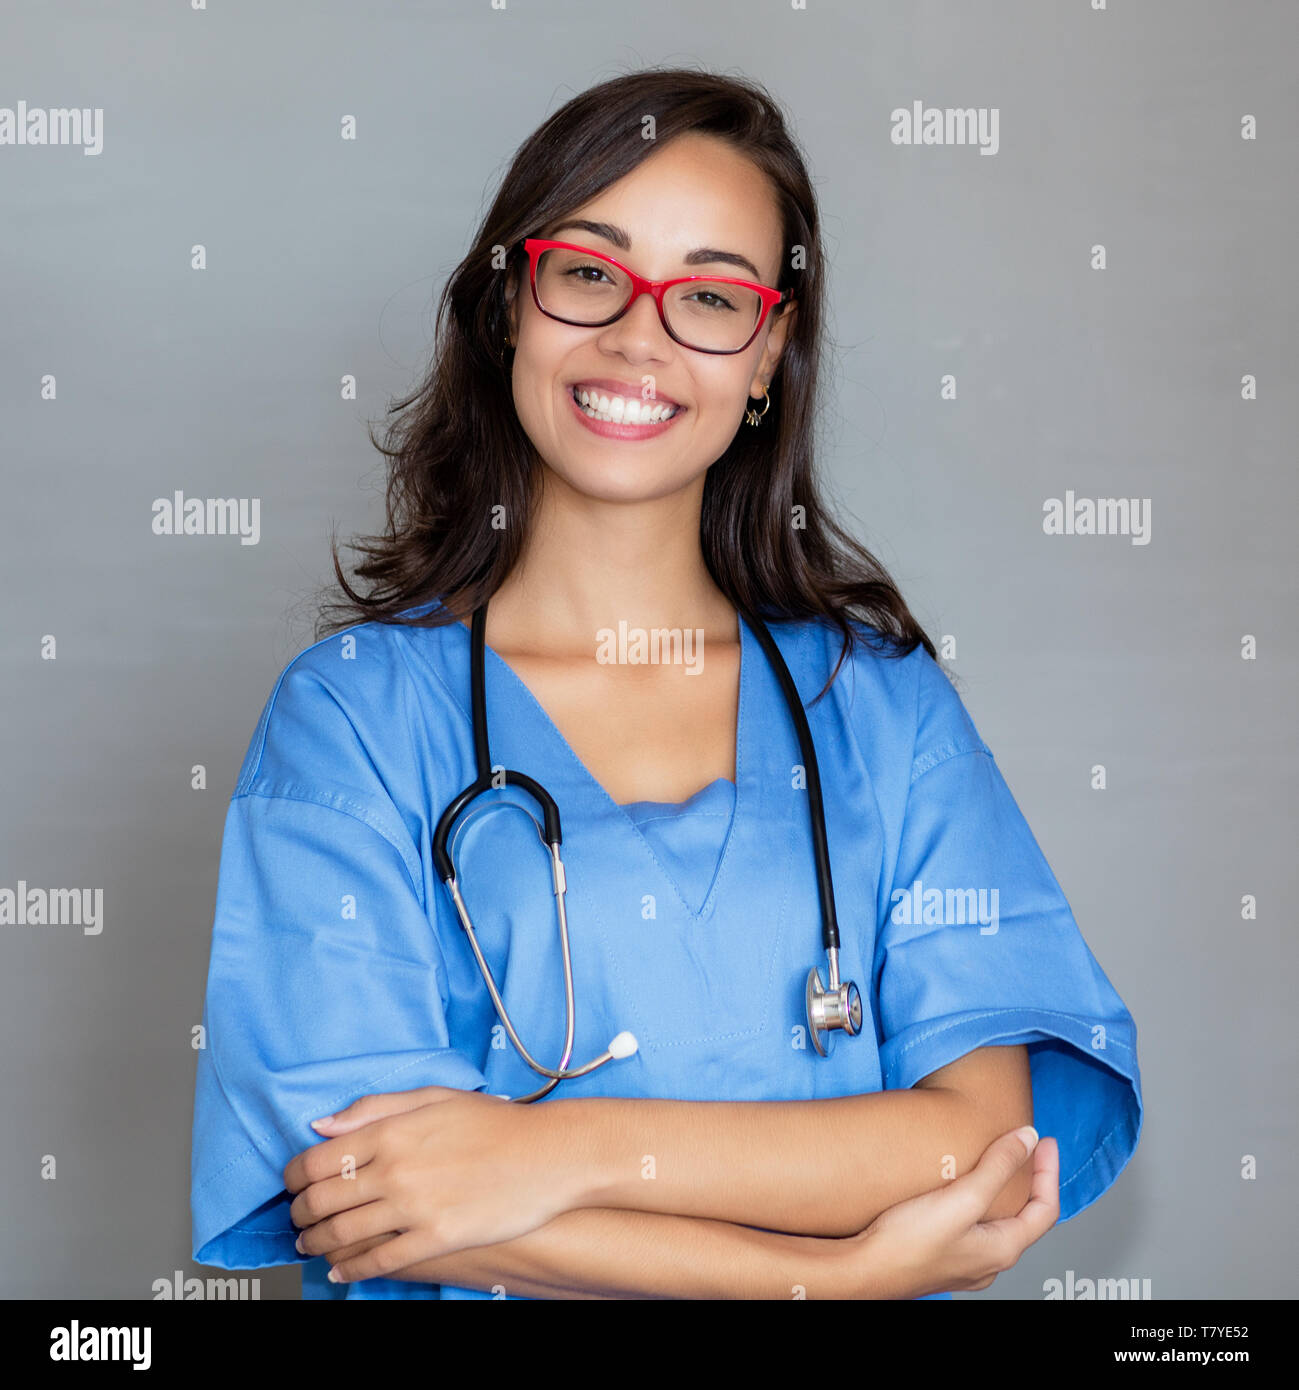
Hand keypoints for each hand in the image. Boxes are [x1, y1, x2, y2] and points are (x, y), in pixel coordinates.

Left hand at [283, 1085, 574, 1282]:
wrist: (547, 1154)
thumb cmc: (495, 1122)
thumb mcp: (434, 1097)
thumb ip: (375, 1107)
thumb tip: (322, 1126)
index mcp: (392, 1131)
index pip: (317, 1160)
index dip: (294, 1177)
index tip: (293, 1185)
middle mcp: (395, 1170)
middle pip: (323, 1200)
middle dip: (300, 1214)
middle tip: (298, 1219)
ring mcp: (415, 1207)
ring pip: (343, 1234)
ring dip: (317, 1244)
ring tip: (311, 1245)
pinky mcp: (436, 1238)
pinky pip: (379, 1261)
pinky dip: (351, 1269)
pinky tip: (341, 1271)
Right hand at [840, 1125, 1059, 1298]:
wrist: (861, 1270)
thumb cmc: (908, 1242)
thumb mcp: (961, 1199)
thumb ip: (997, 1168)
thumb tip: (1029, 1139)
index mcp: (1002, 1249)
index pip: (1044, 1210)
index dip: (1049, 1172)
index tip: (1046, 1141)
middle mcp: (987, 1261)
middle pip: (1023, 1217)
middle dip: (1028, 1181)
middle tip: (1025, 1148)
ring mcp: (963, 1262)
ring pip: (995, 1223)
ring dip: (1000, 1191)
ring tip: (992, 1163)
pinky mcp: (939, 1256)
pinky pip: (970, 1226)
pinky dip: (975, 1202)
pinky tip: (955, 1190)